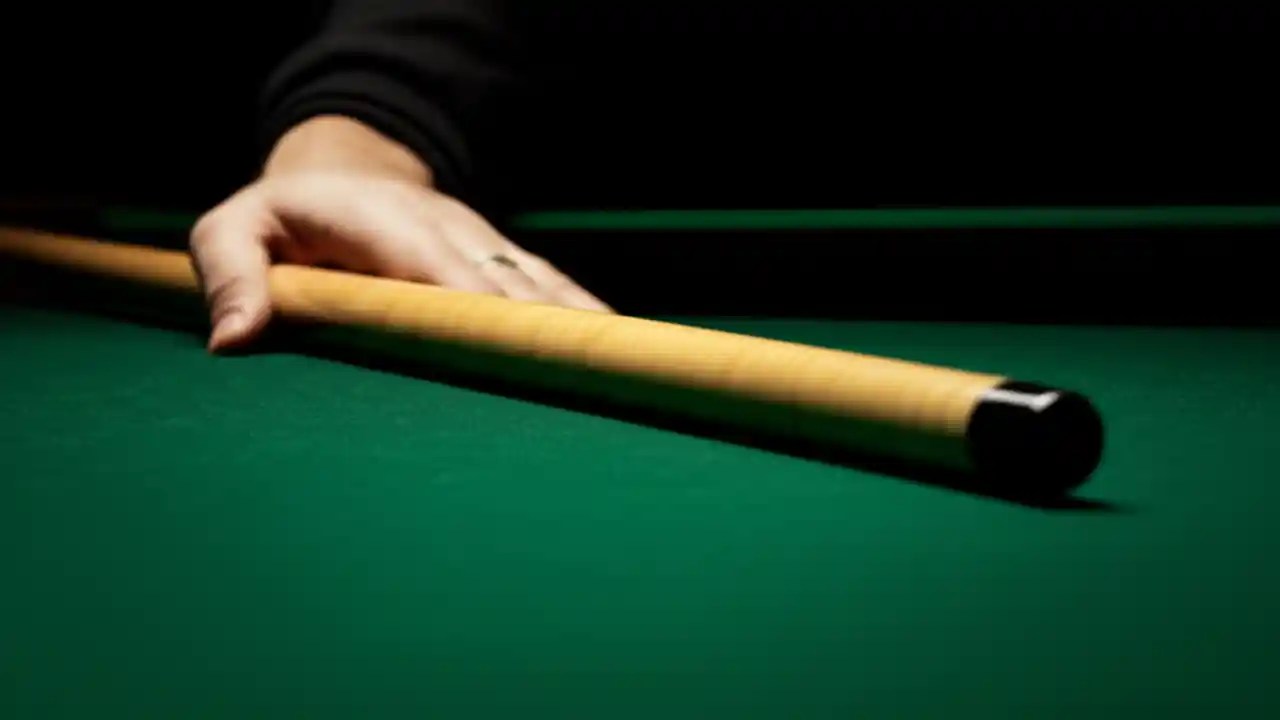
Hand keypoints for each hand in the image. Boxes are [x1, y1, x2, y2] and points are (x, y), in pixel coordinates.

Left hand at [189, 118, 610, 352]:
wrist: (341, 173)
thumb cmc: (281, 218)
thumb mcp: (231, 230)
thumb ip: (231, 275)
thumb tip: (234, 341)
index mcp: (379, 221)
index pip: (430, 264)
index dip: (468, 304)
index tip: (500, 345)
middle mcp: (443, 227)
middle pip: (499, 280)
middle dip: (533, 329)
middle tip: (566, 383)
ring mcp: (479, 241)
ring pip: (536, 281)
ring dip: (569, 325)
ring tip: (606, 372)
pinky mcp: (500, 259)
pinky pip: (549, 285)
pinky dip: (580, 314)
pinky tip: (610, 346)